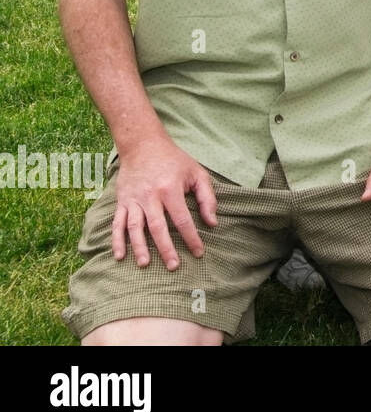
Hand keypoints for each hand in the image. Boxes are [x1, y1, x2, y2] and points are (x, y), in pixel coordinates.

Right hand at [112, 135, 216, 270]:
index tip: (198, 252)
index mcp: (170, 189)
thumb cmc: (174, 161)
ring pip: (135, 228)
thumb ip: (207, 197)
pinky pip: (117, 223)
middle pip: (158, 227)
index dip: (191, 238)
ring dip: (139, 247)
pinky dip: (116, 240)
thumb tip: (212, 223)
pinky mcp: (122, 201)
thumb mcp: (197, 173)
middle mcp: (150, 196)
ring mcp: (133, 200)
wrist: (143, 145)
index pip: (182, 219)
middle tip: (173, 266)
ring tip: (145, 264)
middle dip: (166, 249)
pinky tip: (119, 255)